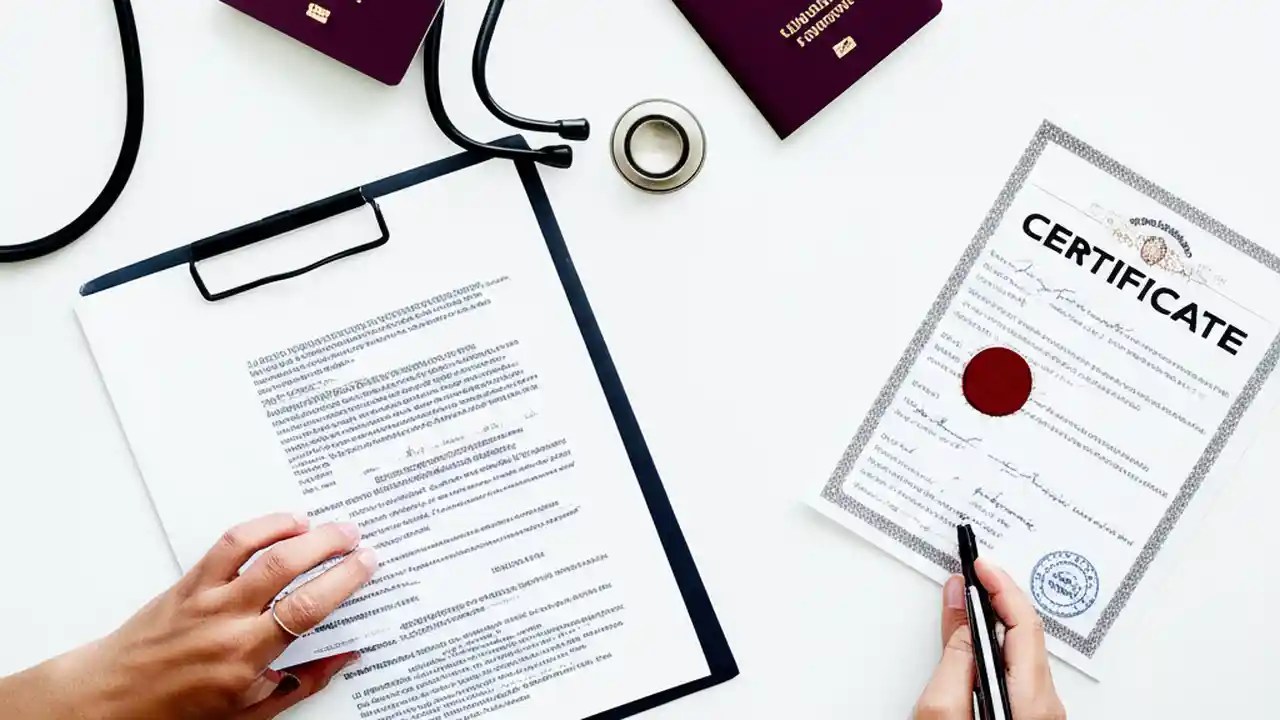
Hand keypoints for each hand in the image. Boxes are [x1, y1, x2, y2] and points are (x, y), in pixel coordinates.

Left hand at [0, 513, 377, 719]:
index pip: (305, 609)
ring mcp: (205, 597)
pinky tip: (283, 525)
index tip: (366, 563)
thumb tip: (343, 658)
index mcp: (244, 657)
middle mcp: (225, 620)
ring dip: (297, 530)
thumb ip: (300, 684)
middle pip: (286, 567)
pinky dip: (261, 528)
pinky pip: (228, 544)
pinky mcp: (188, 582)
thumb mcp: (249, 714)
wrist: (112, 698)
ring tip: (324, 526)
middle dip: (329, 546)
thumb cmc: (177, 711)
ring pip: (258, 549)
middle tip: (354, 537)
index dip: (343, 580)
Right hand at [913, 558, 1065, 719]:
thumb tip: (960, 609)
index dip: (1001, 588)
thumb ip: (954, 657)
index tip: (980, 566)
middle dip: (998, 598)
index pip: (1023, 625)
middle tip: (972, 575)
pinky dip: (998, 644)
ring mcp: (1040, 711)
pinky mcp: (1030, 715)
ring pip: (1021, 651)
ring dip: (996, 622)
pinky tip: (978, 637)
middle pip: (1026, 635)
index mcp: (1029, 700)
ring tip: (970, 600)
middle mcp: (1044, 704)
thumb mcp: (942, 710)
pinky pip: (1018, 667)